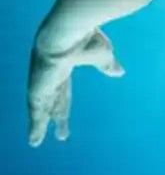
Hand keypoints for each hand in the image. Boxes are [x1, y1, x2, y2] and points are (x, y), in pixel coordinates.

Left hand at [26, 28, 123, 146]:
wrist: (68, 31)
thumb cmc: (86, 38)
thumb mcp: (102, 55)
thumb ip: (108, 65)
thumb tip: (120, 72)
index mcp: (64, 63)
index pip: (62, 88)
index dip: (63, 101)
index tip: (61, 113)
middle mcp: (49, 73)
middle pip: (52, 99)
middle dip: (54, 115)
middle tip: (55, 130)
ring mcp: (42, 80)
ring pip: (40, 108)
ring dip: (39, 125)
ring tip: (36, 143)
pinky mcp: (37, 88)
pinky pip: (35, 111)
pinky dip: (35, 126)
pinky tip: (35, 140)